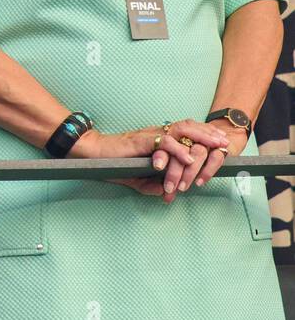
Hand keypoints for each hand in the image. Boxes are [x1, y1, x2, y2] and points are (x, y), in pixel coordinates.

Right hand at [76, 119, 231, 202]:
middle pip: (188, 125)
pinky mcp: (142, 140)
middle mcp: (156, 132)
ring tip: (215, 145)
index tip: (220, 140)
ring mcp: (150, 135)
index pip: (185, 130)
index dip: (203, 133)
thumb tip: (166, 194)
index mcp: (157, 138)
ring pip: (180, 130)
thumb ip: (153, 184)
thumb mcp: (137, 178)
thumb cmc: (113, 163)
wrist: (94, 155)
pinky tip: (190, 157)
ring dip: (200, 137)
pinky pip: (165, 142)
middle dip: (209, 133)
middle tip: (225, 141)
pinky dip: (179, 149)